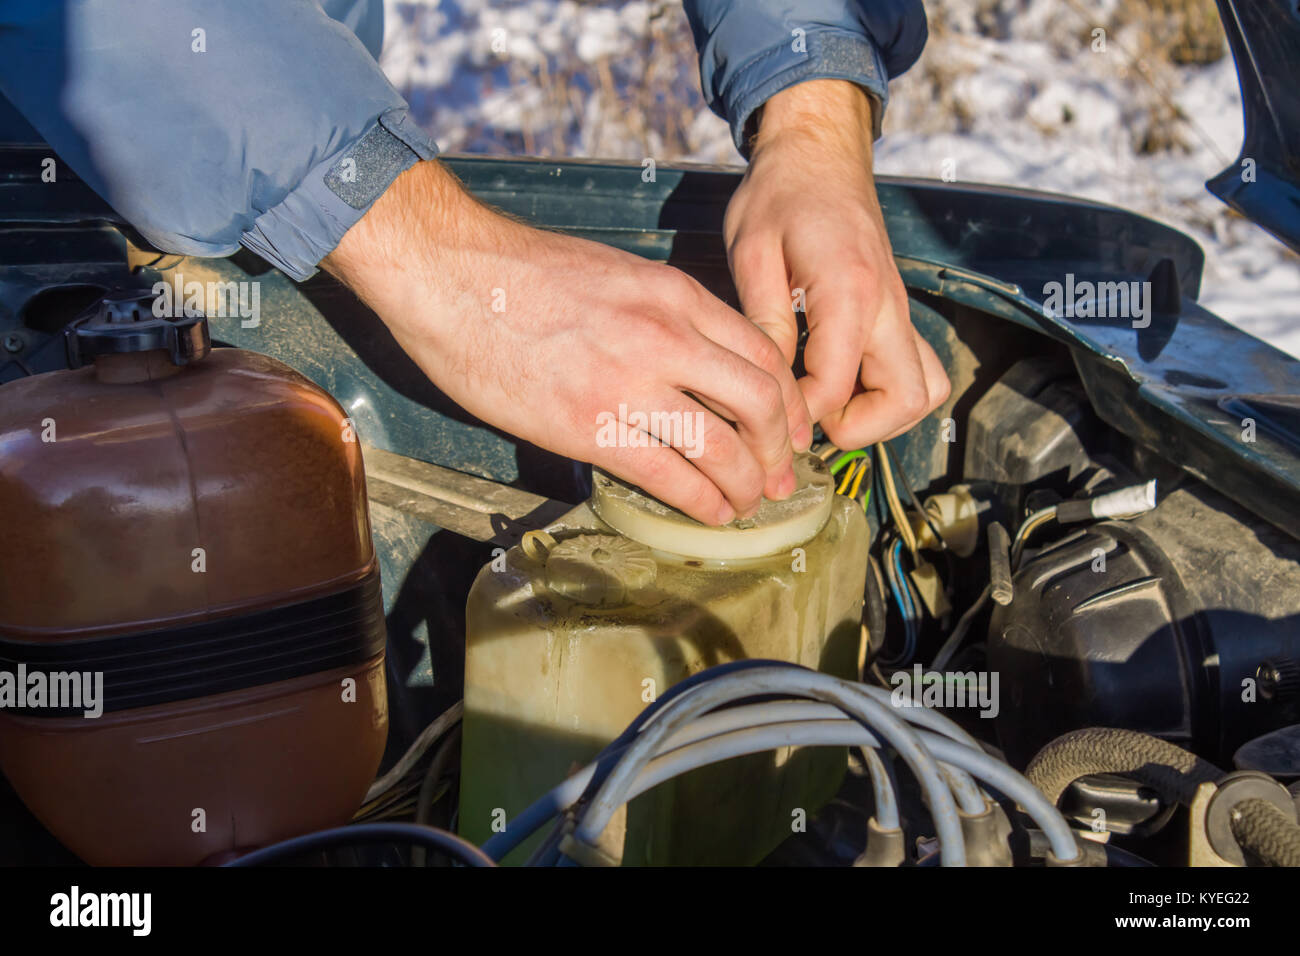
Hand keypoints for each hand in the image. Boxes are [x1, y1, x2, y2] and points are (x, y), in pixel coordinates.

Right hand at [323, 160, 812, 524]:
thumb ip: (662, 313)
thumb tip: (692, 360)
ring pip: (724, 447)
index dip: (787, 402)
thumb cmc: (522, 274)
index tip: (789, 429)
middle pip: (760, 402)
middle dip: (779, 449)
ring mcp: (631, 383)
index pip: (762, 352)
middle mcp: (667, 336)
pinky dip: (703, 503)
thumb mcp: (616, 274)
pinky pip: (670, 476)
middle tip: (781, 476)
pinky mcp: (590, 426)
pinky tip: (710, 513)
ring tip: (747, 503)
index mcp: (674, 295)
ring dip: (747, 485)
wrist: (452, 274)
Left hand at [723, 79, 948, 448]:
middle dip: (857, 427)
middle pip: (907, 401)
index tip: (765, 409)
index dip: (798, 414)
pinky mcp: (898, 312)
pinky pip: (918, 369)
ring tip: (828, 403)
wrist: (820, 149)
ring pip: (925, 390)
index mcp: (849, 292)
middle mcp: (888, 307)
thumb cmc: (779, 194)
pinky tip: (842, 380)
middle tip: (808, 415)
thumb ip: (765, 321)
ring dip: (882, 414)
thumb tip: (771, 384)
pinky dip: (889, 391)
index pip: (835, 388)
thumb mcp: (752, 251)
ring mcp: (900, 311)